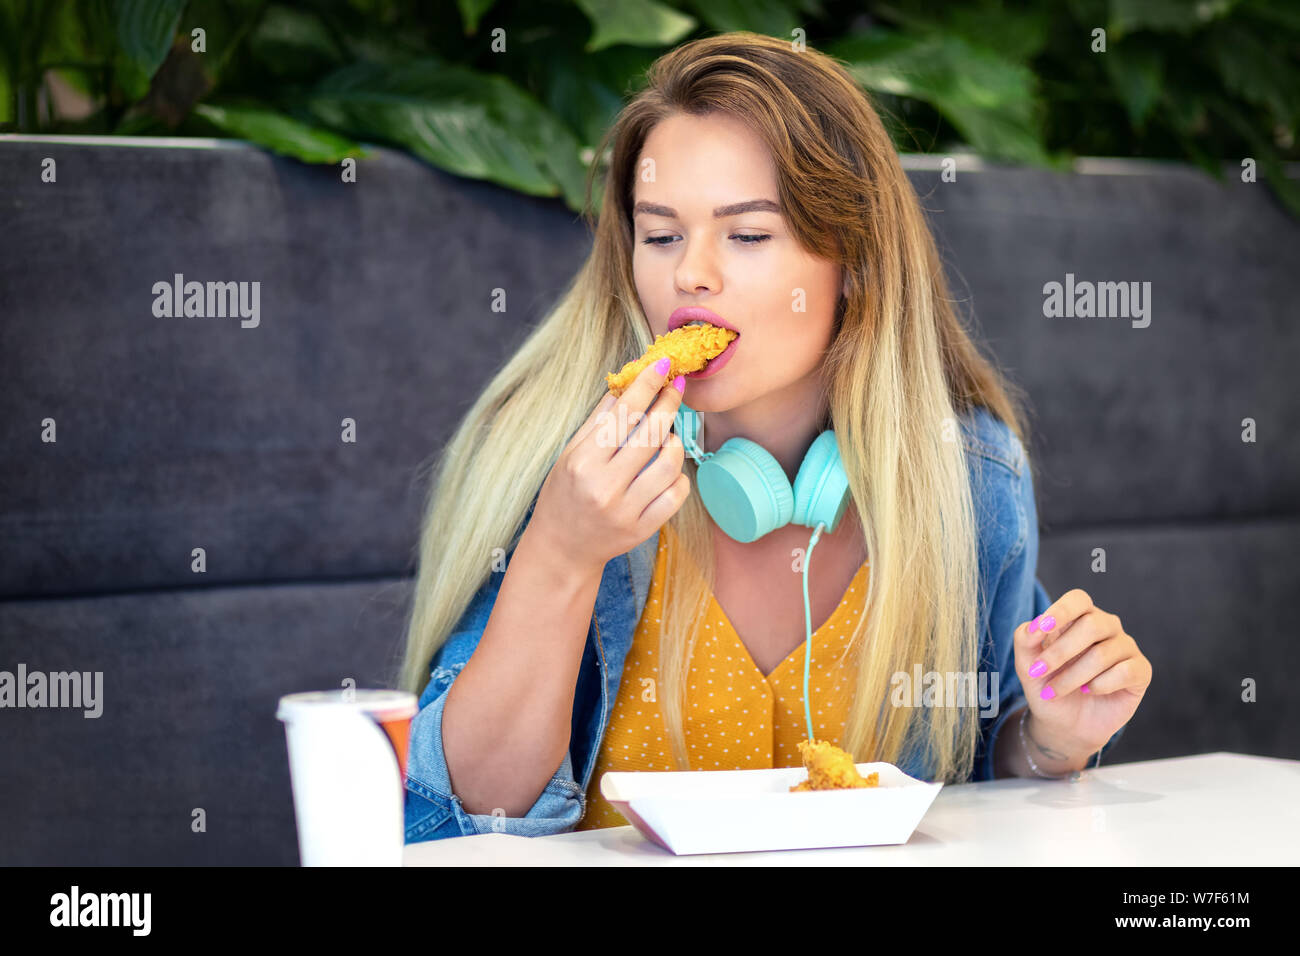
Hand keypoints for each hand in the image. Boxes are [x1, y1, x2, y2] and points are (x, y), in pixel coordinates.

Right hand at [530, 357, 687, 574]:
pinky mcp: (643, 530)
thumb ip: (598, 421)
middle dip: (669, 404)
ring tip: (668, 436)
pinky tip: (669, 469)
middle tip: (676, 388)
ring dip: (675, 442)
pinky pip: (676, 495)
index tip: (663, 365)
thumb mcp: (570, 454)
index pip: (622, 414)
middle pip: (650, 435)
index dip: (647, 385)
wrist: (561, 549)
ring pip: (669, 464)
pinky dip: (679, 476)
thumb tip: (625, 385)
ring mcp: (626, 511)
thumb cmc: (563, 495)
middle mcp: (604, 486)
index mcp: (583, 462)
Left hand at [1012, 589, 1150, 759]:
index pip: (1077, 599)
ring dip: (1073, 676)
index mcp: (1079, 616)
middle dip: (1060, 652)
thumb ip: (1025, 639)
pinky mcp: (1140, 670)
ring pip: (1103, 653)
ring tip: (1056, 690)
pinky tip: (1089, 691)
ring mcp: (1125, 647)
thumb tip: (1035, 625)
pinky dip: (1100, 685)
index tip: (1043, 629)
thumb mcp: (1027, 664)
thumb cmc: (1047, 685)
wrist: (1064, 723)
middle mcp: (1106, 626)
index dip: (1061, 611)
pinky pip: (1124, 672)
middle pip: (1091, 625)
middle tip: (1039, 672)